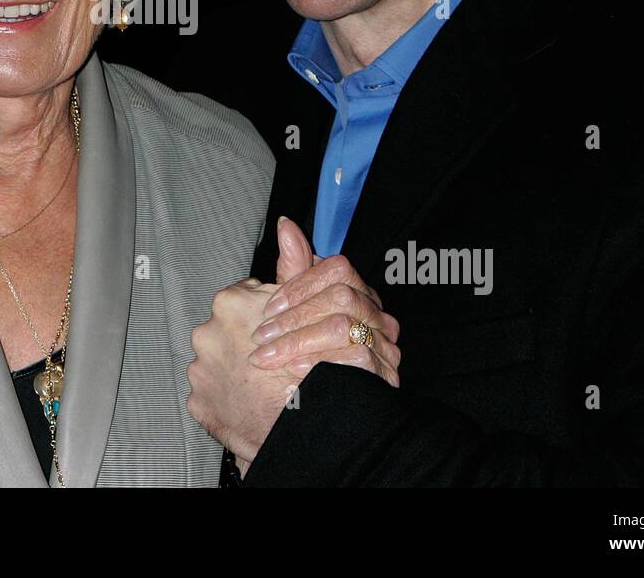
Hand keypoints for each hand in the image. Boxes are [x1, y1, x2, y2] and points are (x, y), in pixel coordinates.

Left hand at [188, 278, 302, 463]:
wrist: (303, 431)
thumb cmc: (308, 370)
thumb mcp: (307, 307)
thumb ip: (293, 266)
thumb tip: (286, 228)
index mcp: (231, 305)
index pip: (246, 298)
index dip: (267, 314)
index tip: (278, 329)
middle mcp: (207, 333)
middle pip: (229, 328)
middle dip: (247, 339)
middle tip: (273, 358)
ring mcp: (199, 369)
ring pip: (219, 360)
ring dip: (236, 368)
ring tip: (264, 383)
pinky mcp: (198, 402)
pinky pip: (212, 391)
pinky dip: (228, 395)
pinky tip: (250, 400)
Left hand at [251, 217, 400, 386]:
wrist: (329, 418)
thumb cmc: (310, 358)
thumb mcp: (299, 310)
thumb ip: (295, 270)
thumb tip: (286, 225)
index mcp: (358, 295)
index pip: (337, 269)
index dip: (301, 284)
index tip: (269, 306)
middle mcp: (377, 315)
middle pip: (341, 295)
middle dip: (294, 315)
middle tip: (259, 336)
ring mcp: (384, 345)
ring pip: (342, 325)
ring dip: (297, 340)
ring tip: (265, 357)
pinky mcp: (382, 373)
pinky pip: (353, 356)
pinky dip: (317, 361)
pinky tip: (291, 371)